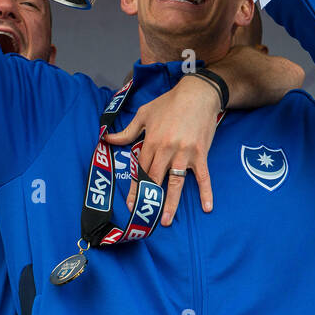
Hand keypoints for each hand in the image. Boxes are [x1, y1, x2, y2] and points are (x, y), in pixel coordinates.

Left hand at [106, 74, 219, 225]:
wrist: (198, 93)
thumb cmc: (170, 102)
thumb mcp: (144, 113)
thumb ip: (127, 131)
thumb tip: (107, 138)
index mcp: (151, 141)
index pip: (140, 169)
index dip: (135, 187)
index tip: (131, 203)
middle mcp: (166, 150)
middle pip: (155, 179)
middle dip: (148, 199)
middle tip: (144, 218)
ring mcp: (184, 153)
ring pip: (175, 182)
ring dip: (171, 202)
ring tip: (166, 220)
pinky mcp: (200, 154)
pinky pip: (203, 176)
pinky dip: (205, 191)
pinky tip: (207, 206)